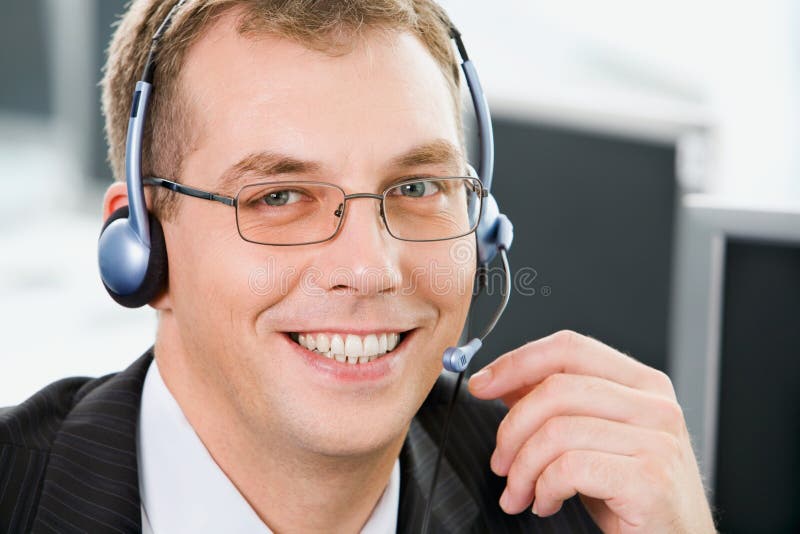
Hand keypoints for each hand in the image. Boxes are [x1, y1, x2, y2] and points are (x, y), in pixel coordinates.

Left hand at [467, 330, 715, 532]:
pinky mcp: (650, 478)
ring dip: (523, 468)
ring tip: (520, 492)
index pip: (569, 347)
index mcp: (643, 383)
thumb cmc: (632, 498)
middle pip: (555, 388)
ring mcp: (657, 439)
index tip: (483, 384)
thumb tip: (506, 380)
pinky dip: (544, 487)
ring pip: (557, 430)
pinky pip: (570, 467)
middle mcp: (655, 404)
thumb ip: (557, 405)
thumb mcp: (592, 441)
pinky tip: (546, 503)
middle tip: (500, 461)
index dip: (517, 361)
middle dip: (511, 428)